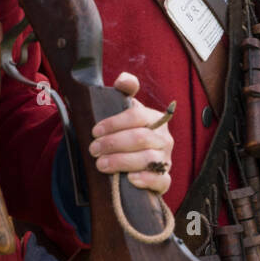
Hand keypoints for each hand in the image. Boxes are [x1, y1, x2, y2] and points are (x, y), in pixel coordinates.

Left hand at [88, 72, 174, 194]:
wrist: (132, 161)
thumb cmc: (126, 133)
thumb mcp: (124, 111)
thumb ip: (124, 91)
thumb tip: (123, 79)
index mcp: (154, 118)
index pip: (137, 116)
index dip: (114, 123)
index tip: (95, 131)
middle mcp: (163, 138)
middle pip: (140, 138)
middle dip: (113, 143)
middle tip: (93, 149)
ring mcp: (166, 159)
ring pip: (148, 159)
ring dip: (121, 162)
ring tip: (101, 165)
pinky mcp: (164, 180)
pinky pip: (162, 181)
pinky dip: (146, 180)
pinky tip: (130, 179)